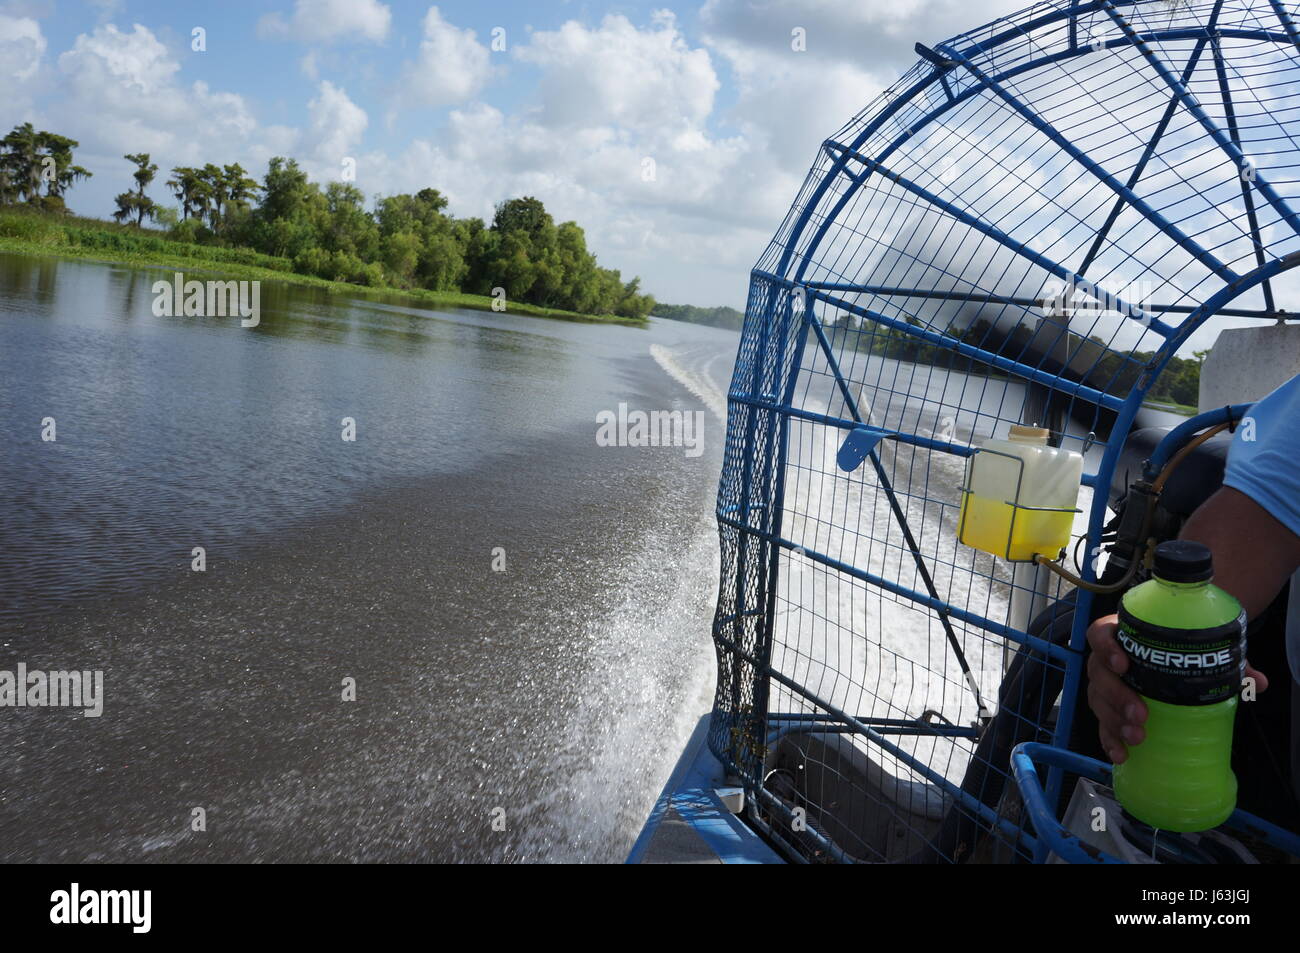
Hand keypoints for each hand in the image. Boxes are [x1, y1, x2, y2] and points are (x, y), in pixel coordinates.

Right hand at [1086, 614, 1267, 763]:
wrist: (1175, 663)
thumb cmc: (1180, 651)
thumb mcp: (1202, 650)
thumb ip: (1227, 661)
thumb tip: (1258, 682)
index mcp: (1123, 636)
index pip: (1100, 633)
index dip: (1105, 647)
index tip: (1123, 663)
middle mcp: (1107, 660)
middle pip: (1097, 673)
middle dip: (1116, 695)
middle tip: (1141, 714)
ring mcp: (1106, 686)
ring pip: (1097, 700)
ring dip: (1113, 720)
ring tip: (1137, 737)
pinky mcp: (1109, 710)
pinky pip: (1101, 725)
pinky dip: (1109, 740)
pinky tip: (1122, 754)